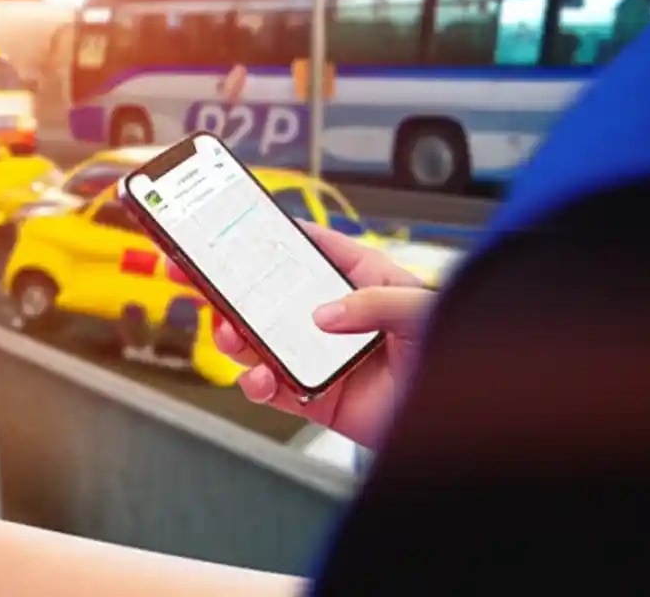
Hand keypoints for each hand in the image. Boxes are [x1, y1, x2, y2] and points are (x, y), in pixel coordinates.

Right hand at [169, 222, 433, 447]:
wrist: (457, 427)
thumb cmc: (455, 359)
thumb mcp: (422, 312)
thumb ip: (374, 303)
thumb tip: (322, 314)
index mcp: (361, 281)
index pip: (312, 246)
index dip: (275, 232)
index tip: (237, 221)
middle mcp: (332, 315)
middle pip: (268, 289)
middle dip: (227, 280)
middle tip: (191, 268)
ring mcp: (317, 354)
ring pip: (257, 336)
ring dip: (235, 333)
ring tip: (233, 335)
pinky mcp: (311, 395)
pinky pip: (268, 385)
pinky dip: (255, 381)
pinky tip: (260, 377)